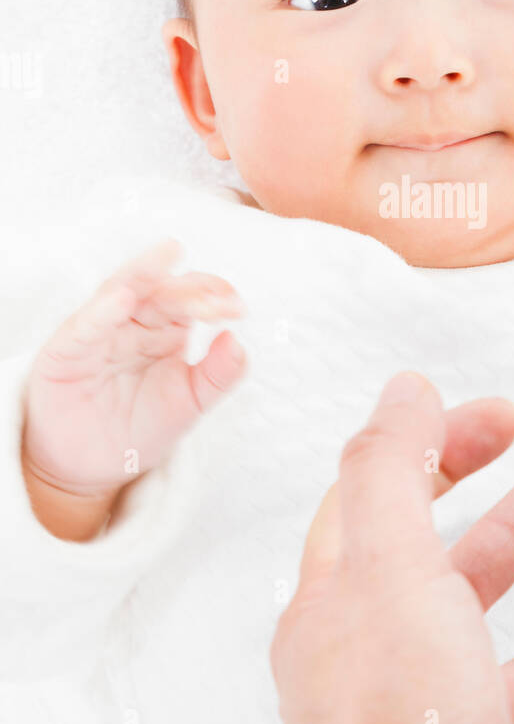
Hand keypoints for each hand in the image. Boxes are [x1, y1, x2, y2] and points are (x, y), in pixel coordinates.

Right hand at [22, 238, 245, 536]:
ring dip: (142, 274)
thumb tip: (239, 341)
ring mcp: (98, 333)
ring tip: (165, 257)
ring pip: (119, 292)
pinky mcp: (65, 352)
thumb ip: (217, 376)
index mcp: (166, 330)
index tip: (237, 308)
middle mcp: (132, 323)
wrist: (91, 467)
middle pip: (159, 291)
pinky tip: (121, 300)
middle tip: (214, 290)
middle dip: (187, 287)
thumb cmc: (140, 427)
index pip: (190, 301)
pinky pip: (83, 327)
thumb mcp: (190, 404)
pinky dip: (100, 313)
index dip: (212, 297)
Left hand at [270, 371, 513, 723]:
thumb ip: (391, 470)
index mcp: (346, 615)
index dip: (433, 451)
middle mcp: (390, 679)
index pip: (380, 508)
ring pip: (507, 679)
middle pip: (445, 587)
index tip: (497, 417)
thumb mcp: (391, 564)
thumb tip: (400, 390)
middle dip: (499, 535)